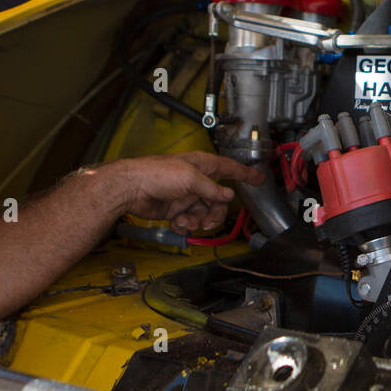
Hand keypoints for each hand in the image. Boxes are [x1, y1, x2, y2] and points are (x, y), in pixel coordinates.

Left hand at [110, 152, 264, 234]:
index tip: (260, 179)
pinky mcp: (176, 209)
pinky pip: (189, 221)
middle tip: (208, 221)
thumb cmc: (157, 174)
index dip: (245, 175)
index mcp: (202, 166)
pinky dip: (184, 224)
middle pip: (219, 200)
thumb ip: (212, 188)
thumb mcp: (190, 178)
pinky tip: (176, 221)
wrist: (131, 189)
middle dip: (215, 213)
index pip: (230, 169)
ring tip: (186, 221)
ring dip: (198, 221)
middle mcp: (196, 181)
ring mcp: (186, 196)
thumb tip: (227, 195)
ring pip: (205, 213)